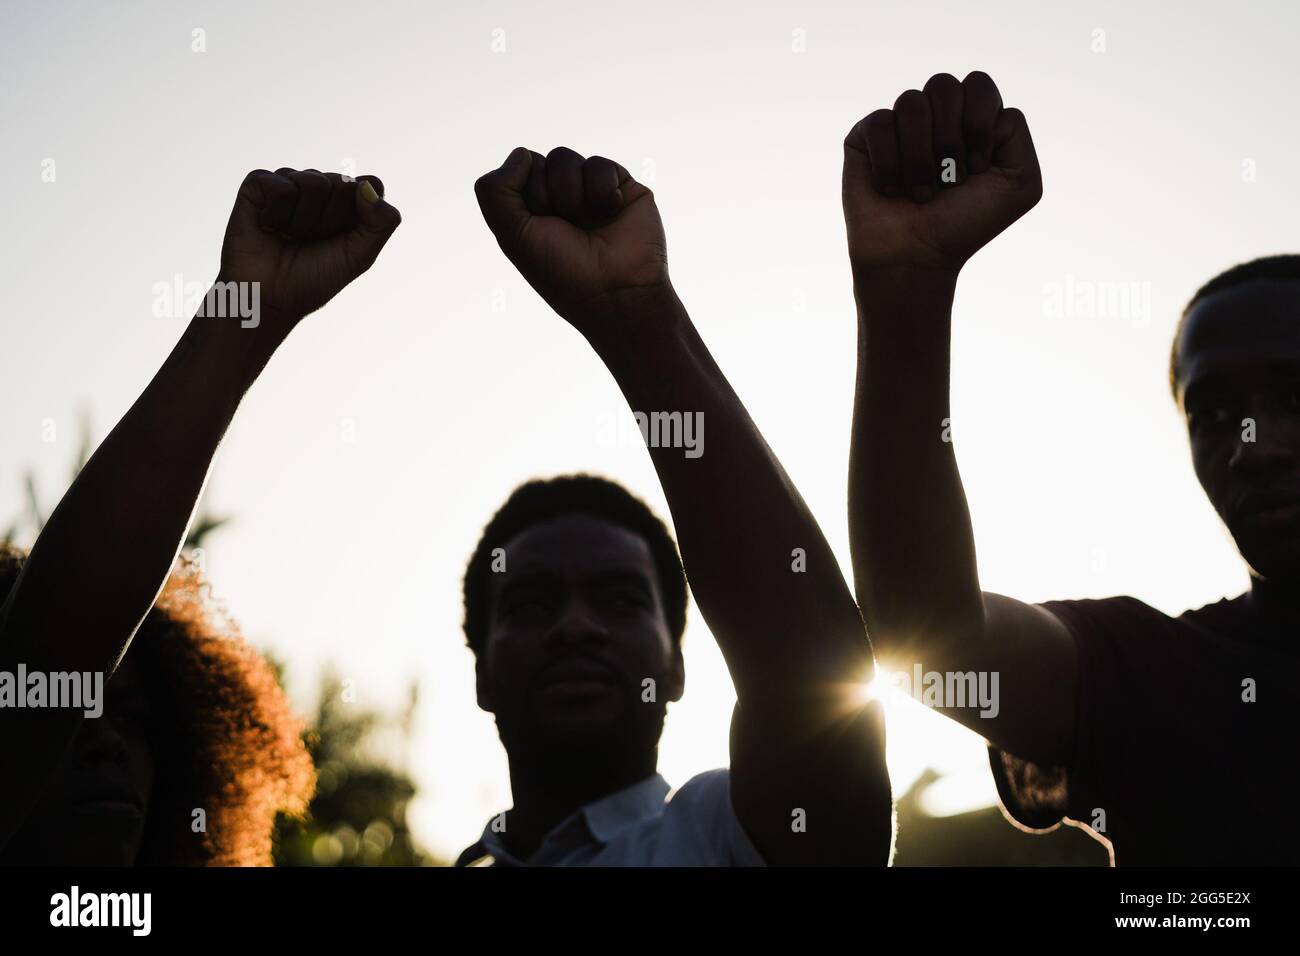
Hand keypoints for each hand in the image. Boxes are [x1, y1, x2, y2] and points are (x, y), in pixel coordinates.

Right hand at [216, 168, 401, 325]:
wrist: (269, 298)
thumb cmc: (314, 279)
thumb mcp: (360, 256)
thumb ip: (382, 222)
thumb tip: (366, 185)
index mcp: (348, 203)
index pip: (371, 183)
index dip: (361, 212)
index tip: (343, 238)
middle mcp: (320, 188)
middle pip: (343, 183)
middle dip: (331, 219)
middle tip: (311, 240)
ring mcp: (290, 182)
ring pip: (313, 182)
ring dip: (303, 220)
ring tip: (288, 236)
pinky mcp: (259, 183)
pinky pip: (282, 187)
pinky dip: (277, 213)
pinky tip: (268, 226)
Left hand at [474, 147, 668, 331]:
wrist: (616, 291)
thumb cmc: (563, 271)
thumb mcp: (513, 235)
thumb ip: (495, 191)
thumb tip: (521, 153)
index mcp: (532, 211)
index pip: (518, 172)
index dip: (525, 193)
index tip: (540, 225)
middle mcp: (559, 199)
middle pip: (540, 161)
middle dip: (548, 194)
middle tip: (566, 227)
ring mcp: (590, 191)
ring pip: (566, 158)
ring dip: (572, 194)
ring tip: (590, 222)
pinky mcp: (621, 186)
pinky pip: (600, 164)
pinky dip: (602, 190)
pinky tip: (612, 213)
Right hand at [842, 72, 1041, 275]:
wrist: (916, 257)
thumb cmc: (964, 224)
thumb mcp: (1021, 183)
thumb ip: (1016, 131)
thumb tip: (974, 107)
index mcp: (971, 120)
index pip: (978, 86)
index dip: (978, 125)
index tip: (977, 170)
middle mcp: (935, 117)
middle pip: (944, 86)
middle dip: (949, 139)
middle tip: (948, 180)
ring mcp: (899, 124)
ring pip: (911, 103)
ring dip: (920, 158)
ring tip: (919, 192)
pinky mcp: (865, 136)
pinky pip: (880, 123)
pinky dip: (890, 164)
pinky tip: (890, 190)